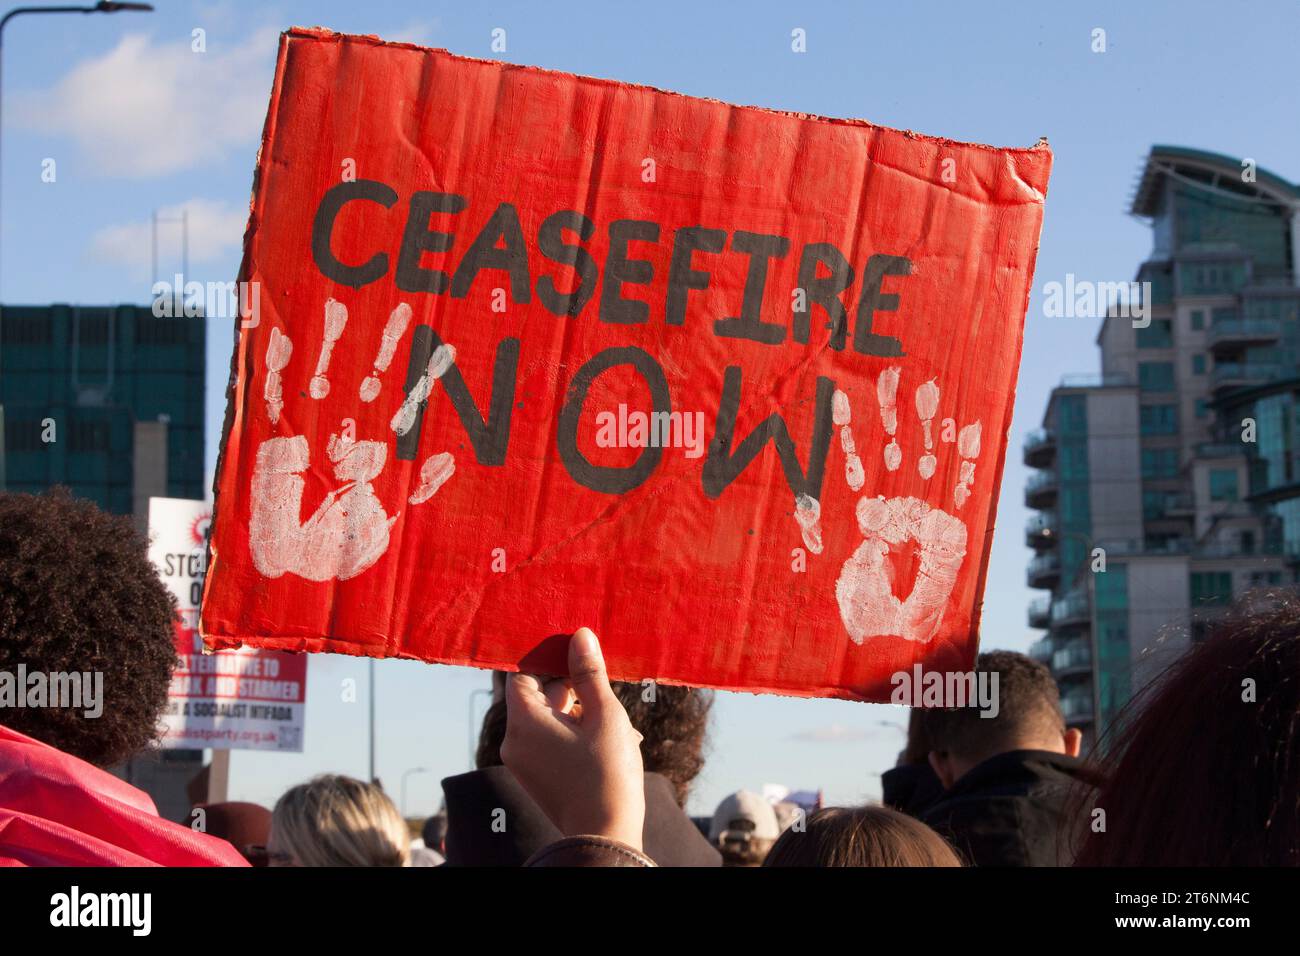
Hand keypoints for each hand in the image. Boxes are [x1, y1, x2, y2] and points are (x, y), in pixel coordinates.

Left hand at [500, 627, 644, 849]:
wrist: (606, 835)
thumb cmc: (606, 773)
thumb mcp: (605, 714)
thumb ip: (589, 673)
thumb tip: (580, 637)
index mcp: (524, 722)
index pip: (523, 675)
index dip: (550, 664)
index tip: (579, 661)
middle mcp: (514, 742)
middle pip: (538, 697)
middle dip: (574, 693)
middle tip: (606, 698)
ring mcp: (522, 763)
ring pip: (549, 720)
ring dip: (580, 716)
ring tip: (618, 728)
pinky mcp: (535, 777)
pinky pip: (550, 743)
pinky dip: (574, 736)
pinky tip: (608, 743)